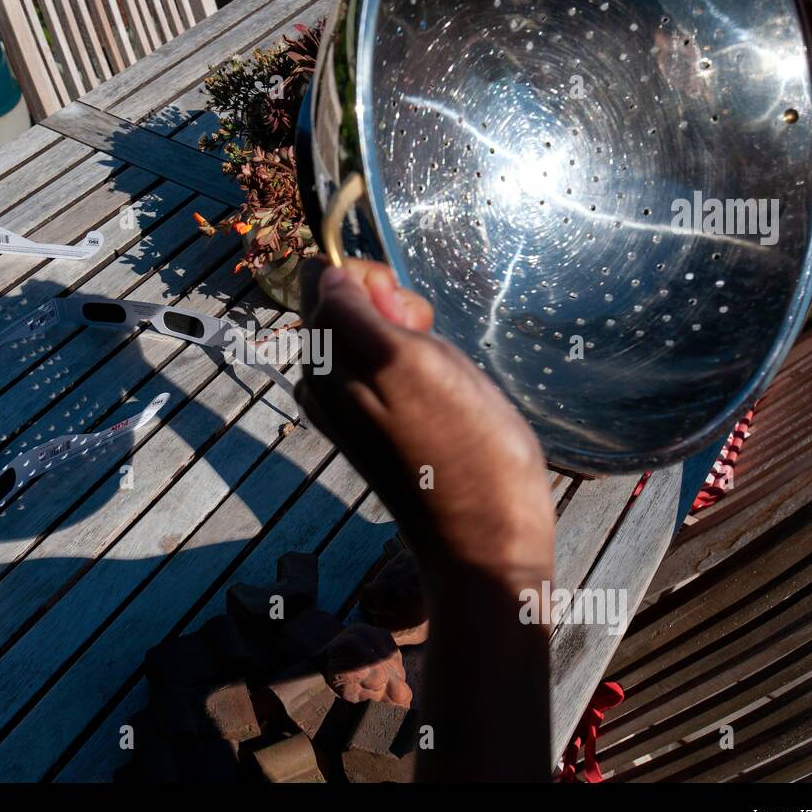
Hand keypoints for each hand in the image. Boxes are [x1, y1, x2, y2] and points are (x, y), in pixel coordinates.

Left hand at [297, 257, 553, 592]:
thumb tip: (328, 275)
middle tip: (434, 356)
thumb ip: (352, 313)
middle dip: (398, 310)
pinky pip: (397, 366)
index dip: (374, 280)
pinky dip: (425, 367)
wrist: (488, 535)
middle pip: (352, 302)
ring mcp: (354, 404)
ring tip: (446, 384)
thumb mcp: (402, 361)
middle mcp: (327, 381)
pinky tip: (446, 399)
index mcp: (323, 363)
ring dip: (418, 340)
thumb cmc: (461, 447)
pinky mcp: (384, 423)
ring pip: (380, 331)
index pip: (324, 278)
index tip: (407, 318)